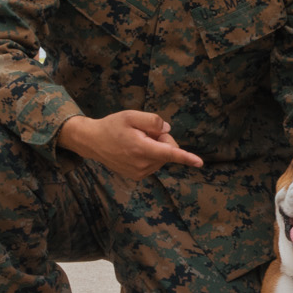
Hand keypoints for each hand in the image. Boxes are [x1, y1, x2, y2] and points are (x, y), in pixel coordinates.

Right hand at [58, 111, 202, 179]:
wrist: (92, 141)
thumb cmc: (112, 126)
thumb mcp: (131, 116)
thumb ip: (152, 121)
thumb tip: (167, 130)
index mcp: (141, 149)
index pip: (169, 153)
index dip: (186, 157)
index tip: (200, 163)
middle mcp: (141, 164)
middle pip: (167, 151)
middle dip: (162, 139)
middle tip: (143, 131)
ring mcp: (139, 172)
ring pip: (161, 157)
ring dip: (155, 147)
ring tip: (136, 140)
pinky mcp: (137, 176)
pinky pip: (154, 163)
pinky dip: (150, 154)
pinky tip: (134, 148)